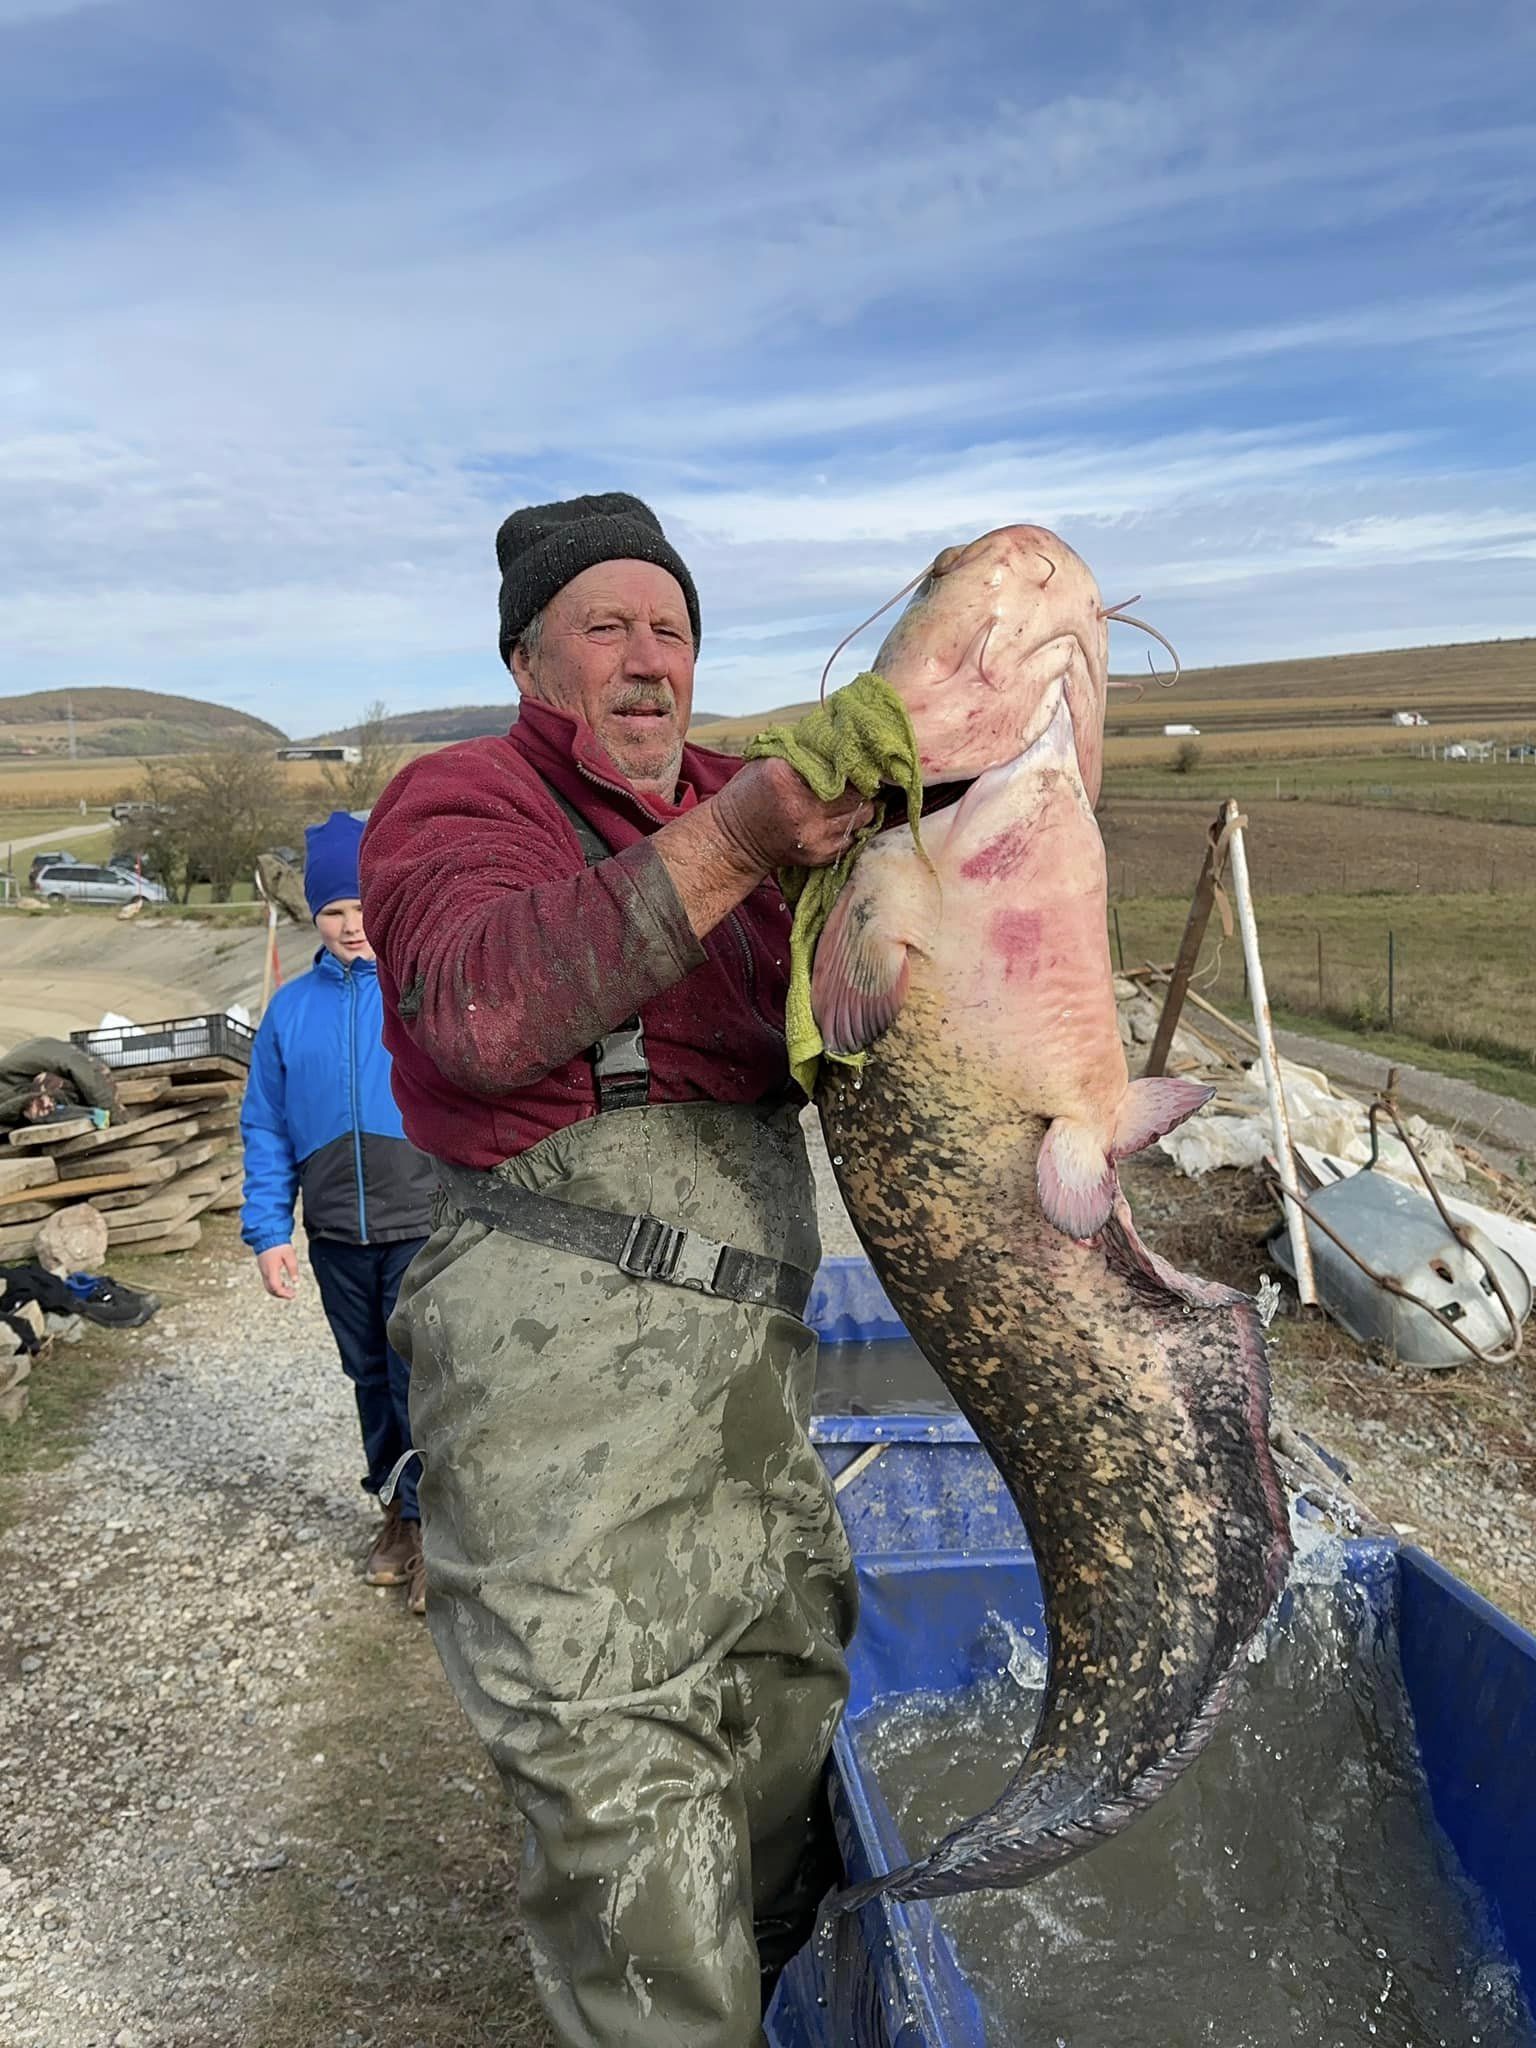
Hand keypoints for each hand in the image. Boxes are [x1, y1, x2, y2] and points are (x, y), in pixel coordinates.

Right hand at [256, 1244, 298, 1299]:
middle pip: (270, 1289)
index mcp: (271, 1269)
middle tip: (292, 1295)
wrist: (267, 1236)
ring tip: (289, 1290)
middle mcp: (265, 1272)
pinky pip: (267, 1281)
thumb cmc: (279, 1245)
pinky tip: (284, 1283)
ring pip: (268, 1286)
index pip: (275, 1287)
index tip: (293, 1294)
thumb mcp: (289, 1255)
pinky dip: (275, 1286)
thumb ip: (293, 1268)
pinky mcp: (263, 1268)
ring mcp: (263, 1270)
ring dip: (278, 1291)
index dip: (284, 1293)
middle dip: (281, 1295)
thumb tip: (296, 1282)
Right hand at [711, 758, 876, 874]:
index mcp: (785, 780)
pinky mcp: (819, 855)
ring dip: (861, 805)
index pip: (837, 767)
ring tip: (851, 798)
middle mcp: (802, 810)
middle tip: (859, 780)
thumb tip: (840, 741)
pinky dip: (851, 825)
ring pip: (862, 816)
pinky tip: (839, 817)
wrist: (734, 839)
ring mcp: (812, 836)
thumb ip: (802, 753)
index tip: (854, 760)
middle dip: (862, 785)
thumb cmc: (751, 795)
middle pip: (856, 793)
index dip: (851, 763)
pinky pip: (853, 836)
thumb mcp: (767, 763)